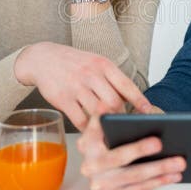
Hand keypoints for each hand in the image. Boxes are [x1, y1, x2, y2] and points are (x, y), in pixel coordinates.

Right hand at [13, 42, 151, 129]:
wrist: (43, 58)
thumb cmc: (74, 63)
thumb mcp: (95, 62)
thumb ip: (112, 79)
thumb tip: (130, 101)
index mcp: (103, 64)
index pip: (126, 84)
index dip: (139, 99)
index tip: (148, 111)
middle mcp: (91, 74)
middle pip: (113, 101)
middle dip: (121, 116)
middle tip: (125, 125)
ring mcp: (76, 87)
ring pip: (98, 111)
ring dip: (105, 124)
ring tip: (111, 131)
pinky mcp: (62, 99)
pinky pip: (79, 119)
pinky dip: (88, 128)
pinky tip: (91, 131)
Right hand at [78, 109, 185, 189]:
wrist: (107, 169)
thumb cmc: (115, 141)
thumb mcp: (112, 127)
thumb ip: (116, 117)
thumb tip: (126, 111)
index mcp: (86, 143)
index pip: (99, 132)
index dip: (113, 124)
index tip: (131, 122)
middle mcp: (89, 165)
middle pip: (118, 157)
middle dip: (140, 150)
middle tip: (161, 143)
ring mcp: (99, 184)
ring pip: (134, 176)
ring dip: (159, 169)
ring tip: (179, 162)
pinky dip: (158, 182)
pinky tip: (173, 175)